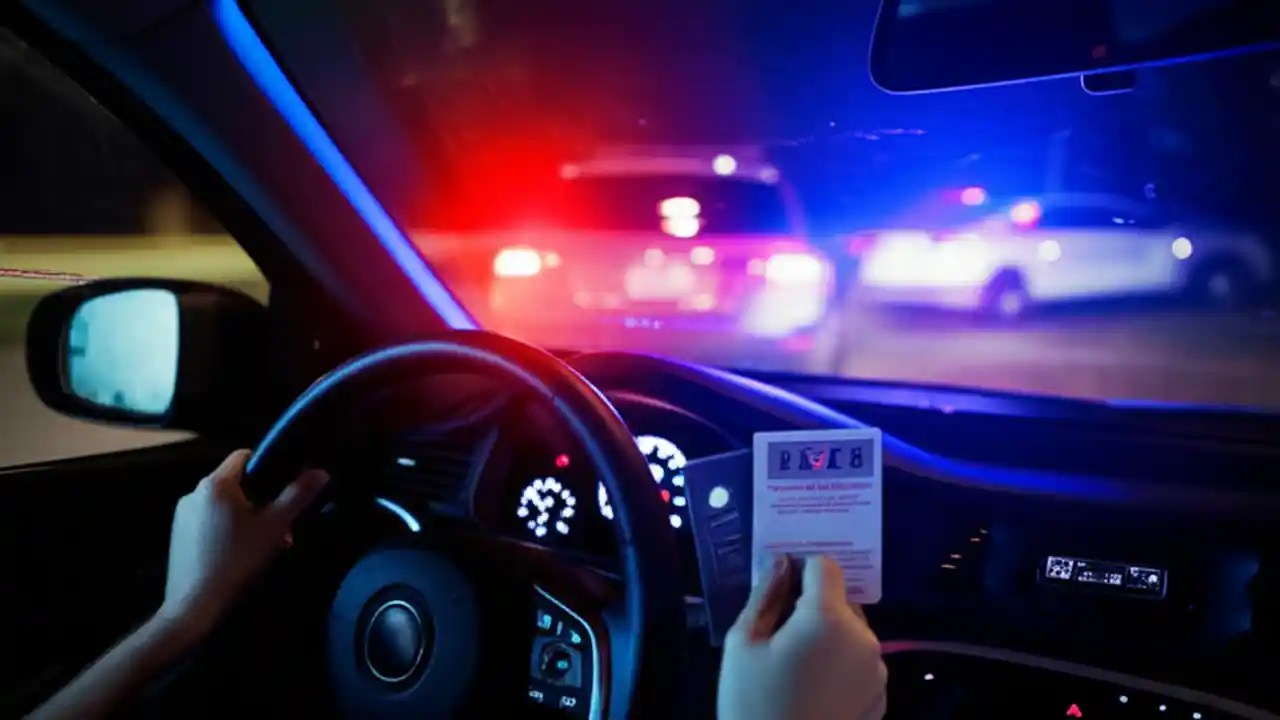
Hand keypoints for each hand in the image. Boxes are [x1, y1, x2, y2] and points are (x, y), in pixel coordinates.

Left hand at [158, 450, 328, 637]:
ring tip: (263, 542)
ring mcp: (182, 514)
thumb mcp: (274, 526)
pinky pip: (209, 519)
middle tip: (281, 524)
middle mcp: (194, 492)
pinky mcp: (178, 534)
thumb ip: (298, 495)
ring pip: (223, 503)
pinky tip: (238, 551)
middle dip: (262, 499)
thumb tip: (321, 471)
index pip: (245, 455)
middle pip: (236, 482)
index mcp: (216, 483)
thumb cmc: (237, 559)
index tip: (285, 487)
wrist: (195, 604)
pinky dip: (227, 527)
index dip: (269, 465)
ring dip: (246, 515)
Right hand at [718, 555, 886, 719]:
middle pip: (840, 599)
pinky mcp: (880, 698)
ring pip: (851, 631)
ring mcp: (876, 670)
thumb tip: (779, 562)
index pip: (824, 566)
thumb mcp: (743, 644)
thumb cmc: (753, 704)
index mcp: (827, 618)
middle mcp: (863, 638)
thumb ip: (766, 596)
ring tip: (795, 667)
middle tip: (779, 636)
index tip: (778, 589)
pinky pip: (860, 663)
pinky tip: (814, 689)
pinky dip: (840, 664)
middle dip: (812, 606)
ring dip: (828, 635)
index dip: (799, 569)